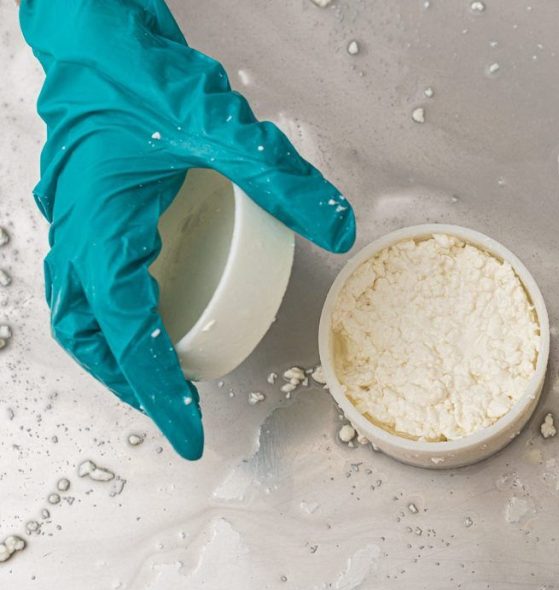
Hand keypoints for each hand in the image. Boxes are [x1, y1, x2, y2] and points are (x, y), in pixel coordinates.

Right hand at [20, 0, 355, 459]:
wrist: (91, 26)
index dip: (157, 390)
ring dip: (117, 355)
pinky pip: (89, 281)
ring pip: (79, 313)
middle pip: (88, 337)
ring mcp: (73, 221)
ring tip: (160, 376)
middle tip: (174, 412)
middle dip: (130, 383)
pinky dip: (116, 315)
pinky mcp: (86, 207)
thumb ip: (281, 177)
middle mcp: (75, 233)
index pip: (126, 333)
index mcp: (99, 227)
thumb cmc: (137, 69)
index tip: (187, 435)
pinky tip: (154, 310)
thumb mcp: (220, 125)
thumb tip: (339, 227)